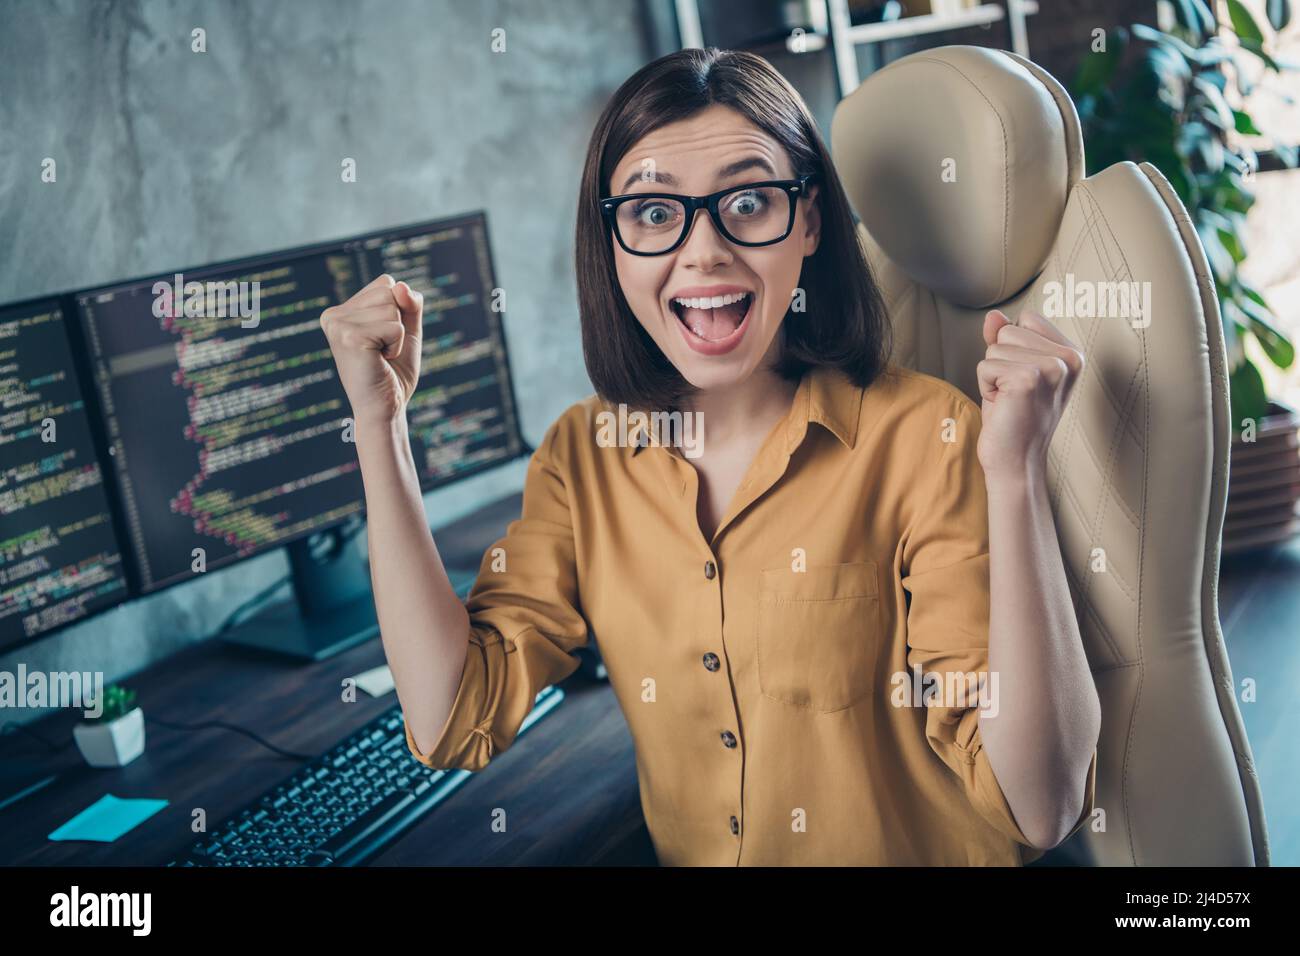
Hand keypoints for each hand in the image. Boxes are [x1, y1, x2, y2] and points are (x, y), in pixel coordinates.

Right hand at [320, 274, 423, 427]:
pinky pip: (395, 327)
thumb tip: (400, 285)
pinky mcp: (349, 337)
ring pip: (392, 306)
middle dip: (398, 322)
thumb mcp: (408, 330)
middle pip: (389, 291)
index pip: (386, 284)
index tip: (383, 339)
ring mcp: (338, 325)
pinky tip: (380, 360)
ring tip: (380, 356)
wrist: (386, 408)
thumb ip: (409, 304)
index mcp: (341, 311)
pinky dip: (397, 345)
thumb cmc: (394, 372)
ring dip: (398, 335)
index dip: (398, 311)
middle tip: (383, 350)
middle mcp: (333, 315)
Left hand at [975, 308, 1084, 476]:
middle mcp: (1068, 358)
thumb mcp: (1011, 370)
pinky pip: (985, 366)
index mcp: (1071, 354)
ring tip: (1010, 401)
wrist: (1016, 461)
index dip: (1012, 349)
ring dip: (993, 377)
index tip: (1023, 380)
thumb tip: (993, 315)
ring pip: (994, 348)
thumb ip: (1005, 339)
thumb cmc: (1013, 417)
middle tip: (1014, 394)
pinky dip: (985, 387)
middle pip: (1008, 331)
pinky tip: (1004, 407)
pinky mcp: (1027, 379)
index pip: (1025, 319)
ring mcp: (1050, 368)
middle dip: (1000, 362)